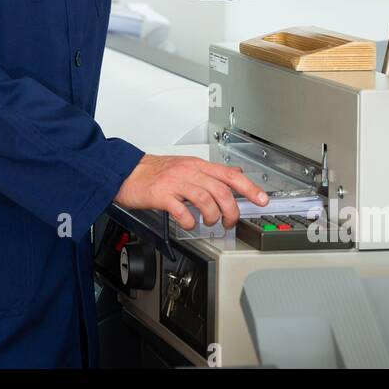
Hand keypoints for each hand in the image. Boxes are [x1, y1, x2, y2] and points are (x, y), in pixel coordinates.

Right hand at [114, 154, 268, 229]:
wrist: (126, 172)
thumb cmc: (155, 173)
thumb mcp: (186, 167)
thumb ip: (209, 173)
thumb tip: (233, 175)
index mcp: (197, 165)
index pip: (230, 174)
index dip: (249, 187)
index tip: (262, 199)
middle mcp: (189, 171)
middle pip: (221, 189)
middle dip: (231, 209)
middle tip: (229, 221)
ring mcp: (175, 182)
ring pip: (205, 199)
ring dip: (212, 216)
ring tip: (209, 223)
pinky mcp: (161, 195)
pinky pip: (182, 210)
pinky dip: (190, 221)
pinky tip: (189, 224)